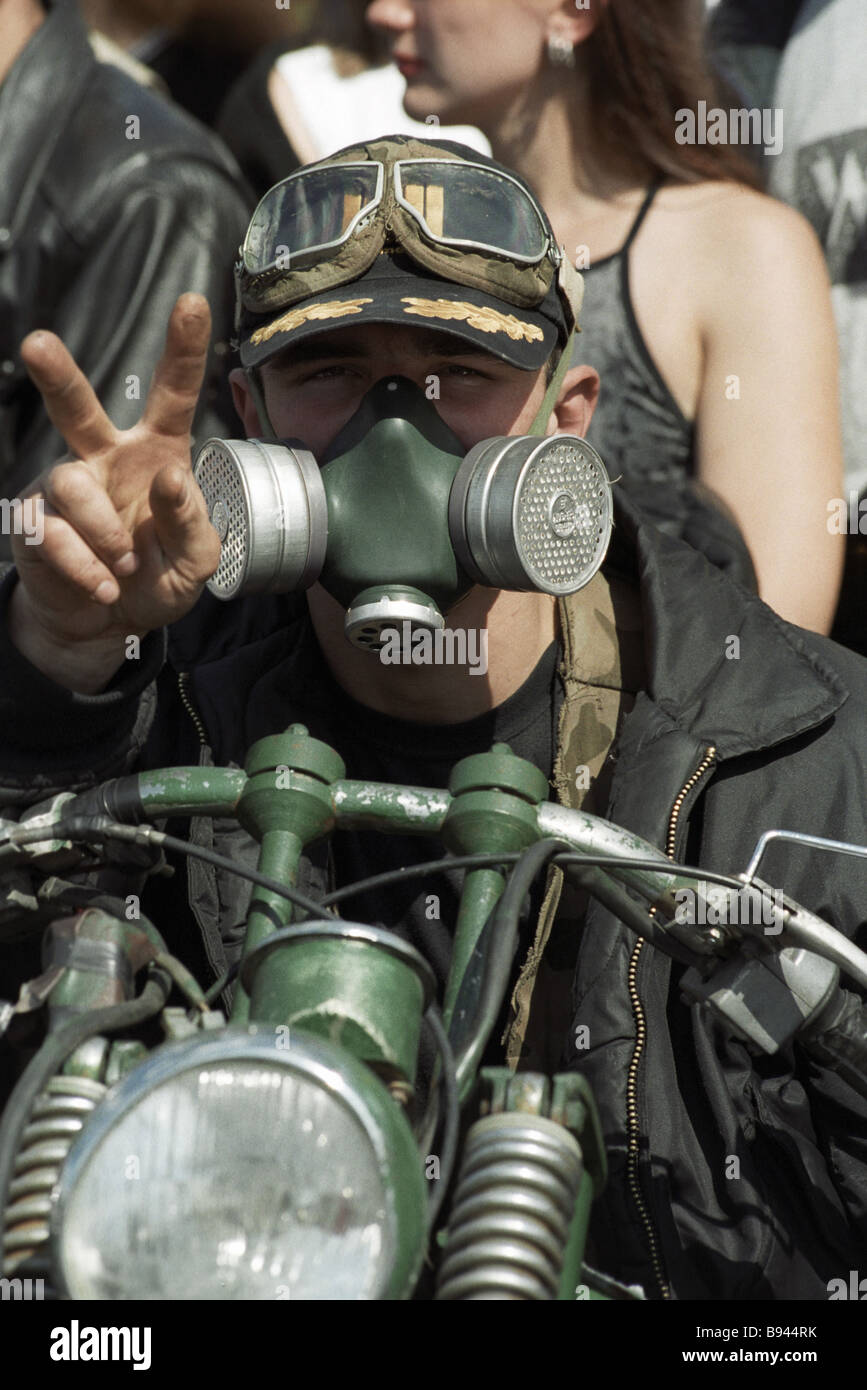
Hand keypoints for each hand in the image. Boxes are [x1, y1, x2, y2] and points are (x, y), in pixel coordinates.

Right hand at [10, 294, 221, 684]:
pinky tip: (103, 586)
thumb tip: (171, 477)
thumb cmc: (160, 576)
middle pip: (78, 408)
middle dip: (59, 375)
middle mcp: (106, 458)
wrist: (109, 621)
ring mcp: (66, 487)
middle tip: (38, 344)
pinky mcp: (36, 523)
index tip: (192, 302)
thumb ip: (193, 523)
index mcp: (158, 453)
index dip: (182, 350)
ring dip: (106, 531)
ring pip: (72, 485)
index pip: (172, 395)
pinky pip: (54, 537)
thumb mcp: (197, 561)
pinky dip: (87, 568)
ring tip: (125, 563)